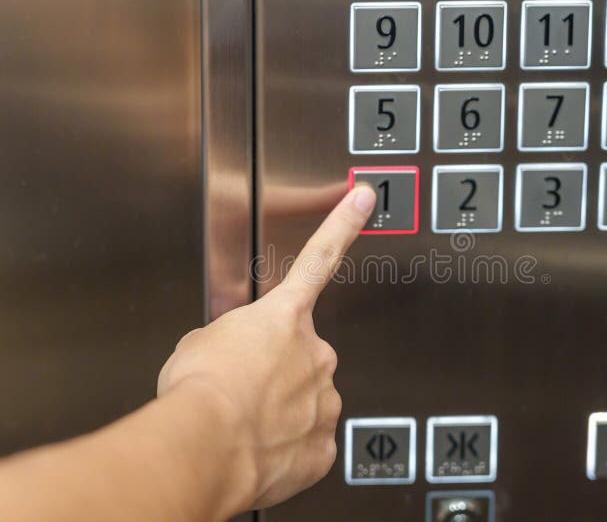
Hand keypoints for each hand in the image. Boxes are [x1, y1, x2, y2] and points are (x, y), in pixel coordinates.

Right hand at [157, 185, 375, 512]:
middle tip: (244, 392)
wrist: (205, 448)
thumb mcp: (200, 344)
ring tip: (244, 425)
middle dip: (279, 371)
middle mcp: (314, 353)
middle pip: (303, 356)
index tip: (364, 199)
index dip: (343, 225)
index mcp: (283, 317)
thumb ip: (231, 339)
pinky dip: (287, 448)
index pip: (318, 258)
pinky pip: (306, 443)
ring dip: (281, 411)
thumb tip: (233, 356)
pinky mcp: (323, 445)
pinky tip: (259, 450)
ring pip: (307, 401)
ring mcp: (324, 400)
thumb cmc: (200, 392)